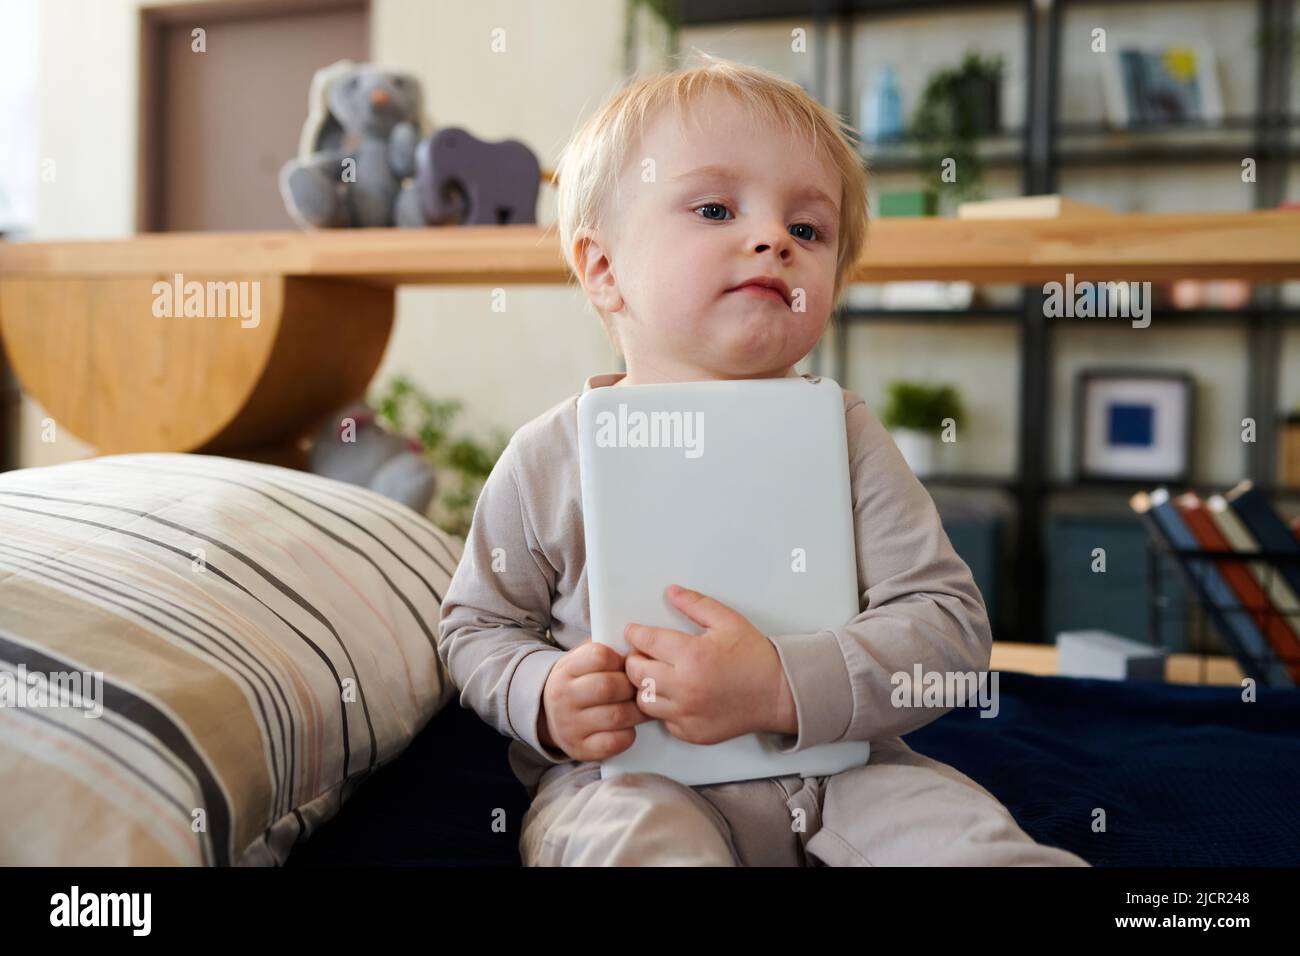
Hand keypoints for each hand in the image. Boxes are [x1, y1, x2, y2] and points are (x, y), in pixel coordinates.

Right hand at [539, 640, 653, 760]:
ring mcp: (570, 725)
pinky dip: (628, 735)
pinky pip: (613, 742)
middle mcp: (563, 697)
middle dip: (633, 687)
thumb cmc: (578, 683)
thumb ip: (606, 651)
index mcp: (565, 670)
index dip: (621, 659)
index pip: (599, 656)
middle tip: (642, 688)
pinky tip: (628, 726)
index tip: (628, 665)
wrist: (549, 714)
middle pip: (610, 687)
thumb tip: (639, 648)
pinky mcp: (580, 748)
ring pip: (617, 716)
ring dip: (638, 712)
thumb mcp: (582, 660)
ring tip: (642, 707)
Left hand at [624, 585, 795, 744]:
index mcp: (692, 656)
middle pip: (636, 672)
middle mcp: (685, 687)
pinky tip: (677, 695)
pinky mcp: (691, 732)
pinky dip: (664, 708)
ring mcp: (687, 713)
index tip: (634, 632)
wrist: (779, 694)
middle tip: (645, 653)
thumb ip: (696, 604)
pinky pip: (663, 720)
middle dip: (635, 658)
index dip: (635, 633)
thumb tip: (672, 593)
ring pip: (644, 700)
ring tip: (659, 675)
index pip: (645, 641)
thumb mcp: (728, 621)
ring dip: (646, 685)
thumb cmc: (756, 658)